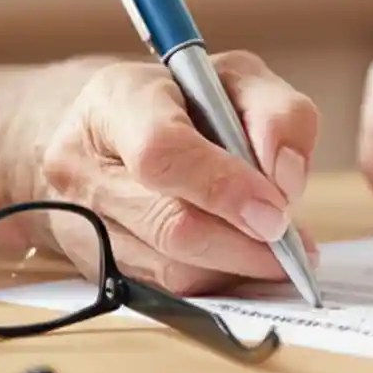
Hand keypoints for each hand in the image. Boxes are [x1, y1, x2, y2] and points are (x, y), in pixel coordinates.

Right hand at [40, 52, 319, 294]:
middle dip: (246, 244)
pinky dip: (214, 282)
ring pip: (172, 270)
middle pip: (172, 225)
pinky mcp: (93, 268)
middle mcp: (84, 166)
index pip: (162, 152)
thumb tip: (286, 179)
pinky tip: (238, 263)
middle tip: (292, 247)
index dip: (225, 187)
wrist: (110, 136)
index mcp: (115, 101)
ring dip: (236, 268)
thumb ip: (277, 115)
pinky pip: (167, 292)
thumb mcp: (238, 80)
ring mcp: (80, 224)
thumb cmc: (180, 103)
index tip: (276, 211)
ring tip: (273, 253)